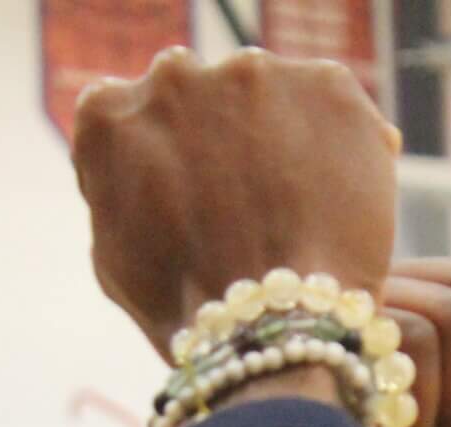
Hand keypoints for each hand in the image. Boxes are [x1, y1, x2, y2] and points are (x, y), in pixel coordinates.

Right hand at [72, 48, 398, 359]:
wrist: (275, 328)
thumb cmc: (189, 312)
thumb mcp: (115, 259)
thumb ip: (120, 191)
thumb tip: (139, 165)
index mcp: (107, 113)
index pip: (137, 117)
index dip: (173, 163)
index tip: (195, 201)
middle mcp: (173, 74)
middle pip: (207, 99)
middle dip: (229, 141)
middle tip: (254, 210)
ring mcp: (252, 73)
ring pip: (273, 98)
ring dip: (285, 140)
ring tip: (299, 213)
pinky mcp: (327, 87)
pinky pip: (335, 110)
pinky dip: (342, 147)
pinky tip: (338, 203)